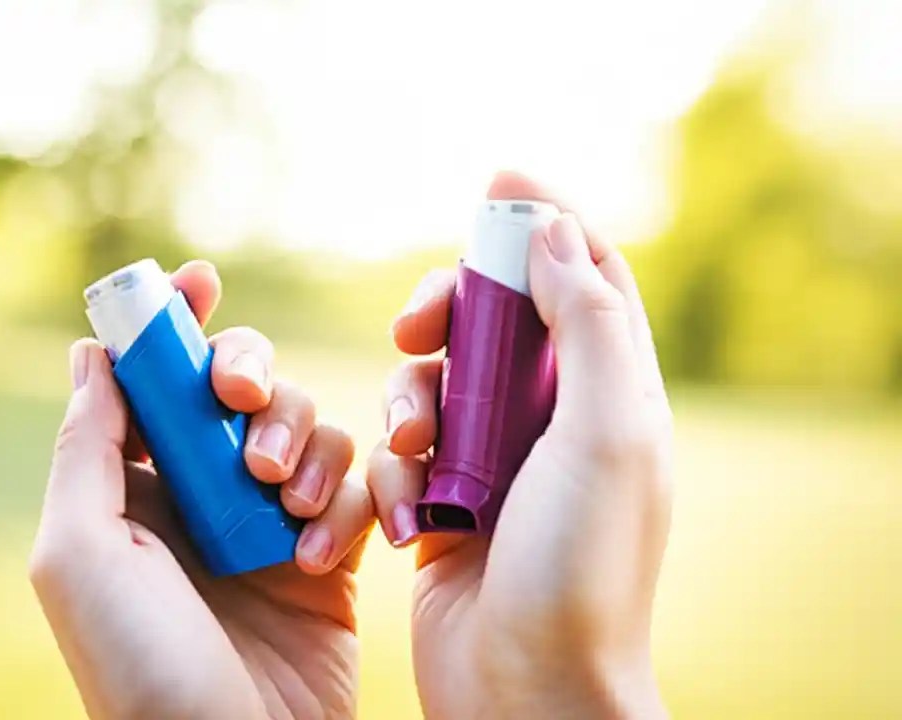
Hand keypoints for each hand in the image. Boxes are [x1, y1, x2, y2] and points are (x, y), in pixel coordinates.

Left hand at [29, 260, 373, 719]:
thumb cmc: (139, 665)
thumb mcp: (82, 551)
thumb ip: (88, 446)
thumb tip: (88, 351)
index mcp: (131, 491)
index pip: (153, 383)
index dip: (174, 323)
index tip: (200, 278)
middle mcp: (201, 499)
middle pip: (241, 390)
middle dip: (249, 378)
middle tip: (242, 402)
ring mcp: (269, 527)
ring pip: (306, 427)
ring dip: (301, 444)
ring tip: (282, 502)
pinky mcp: (331, 558)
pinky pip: (357, 487)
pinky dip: (344, 503)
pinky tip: (315, 554)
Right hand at [369, 172, 673, 717]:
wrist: (528, 694)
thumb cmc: (577, 567)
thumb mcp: (604, 433)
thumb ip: (585, 323)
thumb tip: (556, 228)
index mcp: (610, 395)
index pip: (585, 277)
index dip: (544, 224)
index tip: (494, 184)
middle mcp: (554, 424)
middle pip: (494, 321)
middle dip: (448, 313)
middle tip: (417, 326)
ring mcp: (494, 467)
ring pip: (432, 384)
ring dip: (408, 404)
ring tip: (413, 452)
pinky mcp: (440, 508)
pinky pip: (398, 454)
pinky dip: (387, 472)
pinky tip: (397, 519)